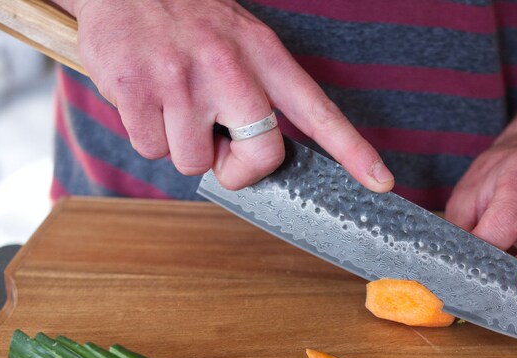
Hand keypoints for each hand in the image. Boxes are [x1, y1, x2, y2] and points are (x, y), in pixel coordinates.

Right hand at [69, 0, 393, 190]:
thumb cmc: (185, 16)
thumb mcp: (237, 39)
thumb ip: (257, 91)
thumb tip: (255, 154)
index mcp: (262, 54)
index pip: (318, 111)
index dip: (353, 151)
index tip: (381, 182)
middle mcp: (228, 67)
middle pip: (260, 156)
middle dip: (237, 168)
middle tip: (216, 145)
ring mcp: (181, 79)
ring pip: (193, 161)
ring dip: (180, 143)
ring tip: (169, 98)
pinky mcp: (136, 89)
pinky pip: (149, 148)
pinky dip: (144, 132)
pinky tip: (142, 95)